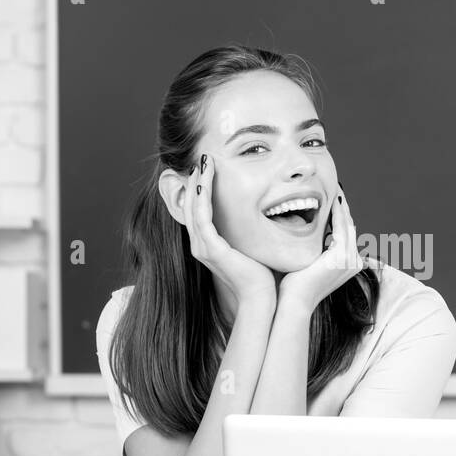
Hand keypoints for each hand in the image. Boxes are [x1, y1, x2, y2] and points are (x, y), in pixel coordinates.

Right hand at [183, 154, 275, 312]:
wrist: (264, 297)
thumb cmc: (264, 274)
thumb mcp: (254, 245)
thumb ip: (252, 231)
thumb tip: (265, 214)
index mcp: (210, 245)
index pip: (199, 210)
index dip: (201, 187)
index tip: (209, 166)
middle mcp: (201, 245)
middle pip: (190, 205)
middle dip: (195, 180)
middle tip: (201, 158)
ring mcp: (203, 247)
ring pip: (192, 207)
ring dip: (197, 182)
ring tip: (203, 162)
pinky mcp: (210, 248)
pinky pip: (200, 215)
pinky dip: (201, 195)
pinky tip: (204, 179)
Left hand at [276, 187, 363, 315]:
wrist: (294, 302)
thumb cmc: (295, 286)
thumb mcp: (308, 265)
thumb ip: (313, 252)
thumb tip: (305, 238)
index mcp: (349, 265)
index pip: (346, 235)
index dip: (341, 218)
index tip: (334, 202)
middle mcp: (355, 263)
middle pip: (350, 228)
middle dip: (343, 209)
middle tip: (336, 191)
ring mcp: (350, 260)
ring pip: (347, 225)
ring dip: (341, 207)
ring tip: (335, 192)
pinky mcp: (342, 256)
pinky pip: (341, 227)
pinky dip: (337, 212)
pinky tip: (332, 200)